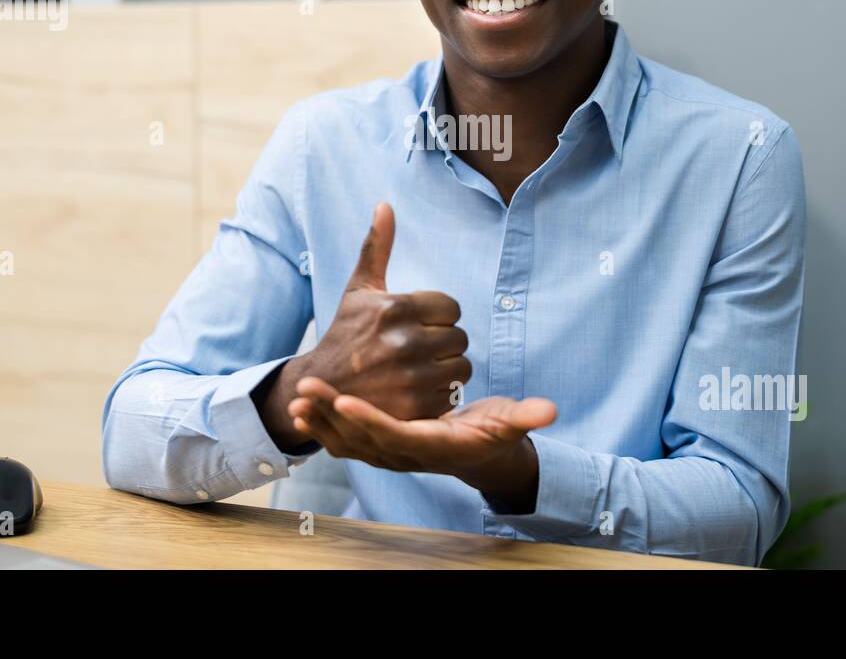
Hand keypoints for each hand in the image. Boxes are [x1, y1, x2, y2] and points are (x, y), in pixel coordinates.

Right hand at [287, 202, 471, 420]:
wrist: (321, 389)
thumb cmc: (346, 334)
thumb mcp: (359, 290)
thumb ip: (376, 247)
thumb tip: (384, 205)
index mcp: (395, 308)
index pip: (452, 307)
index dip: (438, 315)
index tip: (418, 324)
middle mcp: (404, 342)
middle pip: (460, 337)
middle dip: (443, 342)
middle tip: (419, 349)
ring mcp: (410, 378)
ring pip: (462, 366)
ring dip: (447, 368)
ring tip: (421, 369)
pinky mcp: (415, 408)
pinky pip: (453, 393)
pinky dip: (441, 393)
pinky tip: (418, 390)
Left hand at [288, 375, 556, 493]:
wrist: (478, 454)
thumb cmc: (493, 432)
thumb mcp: (510, 423)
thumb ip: (526, 416)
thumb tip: (549, 410)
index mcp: (433, 445)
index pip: (396, 436)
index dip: (370, 421)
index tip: (345, 402)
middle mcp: (405, 454)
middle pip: (362, 439)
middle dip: (331, 417)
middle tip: (305, 390)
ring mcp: (388, 454)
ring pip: (347, 441)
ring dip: (320, 420)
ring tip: (296, 395)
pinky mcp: (378, 446)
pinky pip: (343, 441)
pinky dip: (321, 427)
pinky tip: (300, 405)